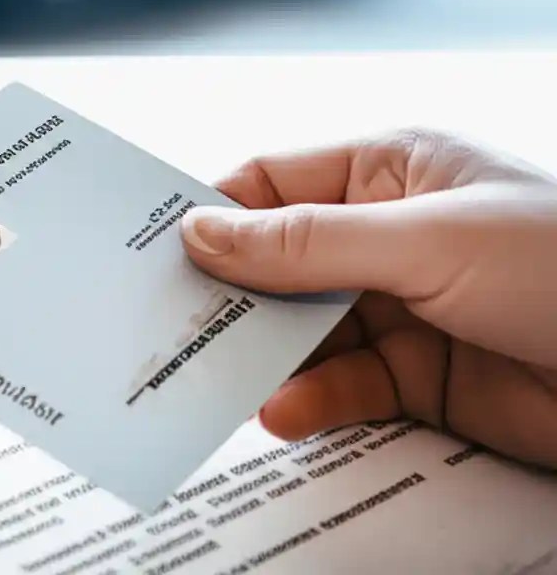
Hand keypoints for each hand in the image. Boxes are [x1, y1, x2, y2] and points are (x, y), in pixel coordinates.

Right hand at [180, 129, 556, 468]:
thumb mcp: (426, 243)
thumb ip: (306, 244)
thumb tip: (201, 234)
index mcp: (390, 171)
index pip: (272, 183)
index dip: (212, 216)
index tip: (156, 254)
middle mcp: (386, 234)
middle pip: (276, 262)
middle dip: (230, 295)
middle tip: (169, 325)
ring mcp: (399, 306)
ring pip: (300, 330)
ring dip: (264, 357)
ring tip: (219, 381)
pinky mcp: (414, 375)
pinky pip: (340, 384)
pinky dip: (308, 399)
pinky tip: (285, 411)